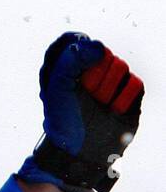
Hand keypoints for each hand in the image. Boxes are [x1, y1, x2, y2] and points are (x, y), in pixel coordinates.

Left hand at [19, 32, 142, 191]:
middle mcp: (89, 71)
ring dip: (107, 89)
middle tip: (84, 94)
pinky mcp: (129, 92)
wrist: (80, 152)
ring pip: (120, 66)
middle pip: (101, 52)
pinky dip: (122, 99)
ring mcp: (110, 81)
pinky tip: (111, 111)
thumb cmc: (63, 121)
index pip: (72, 39)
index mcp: (65, 67)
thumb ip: (71, 60)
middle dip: (93, 75)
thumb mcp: (58, 89)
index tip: (74, 63)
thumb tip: (97, 46)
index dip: (76, 47)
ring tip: (97, 105)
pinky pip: (134, 83)